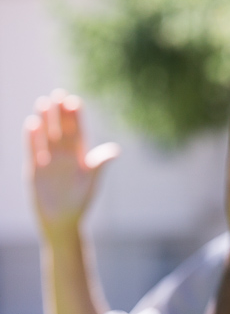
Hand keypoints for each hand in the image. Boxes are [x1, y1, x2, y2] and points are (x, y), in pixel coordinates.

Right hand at [24, 90, 118, 237]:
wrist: (63, 220)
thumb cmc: (80, 200)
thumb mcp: (91, 181)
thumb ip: (99, 165)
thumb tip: (114, 150)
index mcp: (80, 157)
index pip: (78, 133)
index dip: (75, 118)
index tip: (74, 101)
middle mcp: (64, 156)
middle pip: (61, 130)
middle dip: (60, 113)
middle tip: (58, 94)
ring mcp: (49, 161)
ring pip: (46, 137)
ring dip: (45, 121)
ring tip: (43, 103)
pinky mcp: (35, 170)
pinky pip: (33, 151)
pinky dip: (32, 139)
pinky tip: (32, 124)